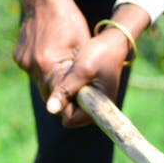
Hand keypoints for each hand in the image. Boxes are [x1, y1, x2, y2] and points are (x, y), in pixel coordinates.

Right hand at [13, 0, 89, 110]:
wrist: (44, 1)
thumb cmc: (68, 21)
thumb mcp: (81, 47)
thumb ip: (78, 73)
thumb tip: (83, 93)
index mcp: (47, 64)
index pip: (56, 97)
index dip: (66, 103)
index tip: (75, 106)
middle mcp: (31, 65)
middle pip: (45, 92)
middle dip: (58, 95)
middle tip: (71, 96)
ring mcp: (22, 61)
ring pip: (39, 82)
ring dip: (50, 82)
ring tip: (62, 76)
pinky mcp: (18, 57)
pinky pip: (32, 71)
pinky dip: (42, 70)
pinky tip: (50, 60)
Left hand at [43, 4, 150, 127]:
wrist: (113, 42)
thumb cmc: (99, 54)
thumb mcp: (81, 71)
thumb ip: (66, 91)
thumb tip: (50, 110)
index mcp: (99, 110)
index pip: (70, 119)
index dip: (65, 102)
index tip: (70, 82)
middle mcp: (98, 111)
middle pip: (69, 115)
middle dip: (65, 98)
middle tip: (73, 76)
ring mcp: (94, 105)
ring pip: (69, 106)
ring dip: (67, 91)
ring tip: (76, 74)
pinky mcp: (91, 97)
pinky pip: (73, 99)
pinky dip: (70, 88)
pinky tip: (76, 75)